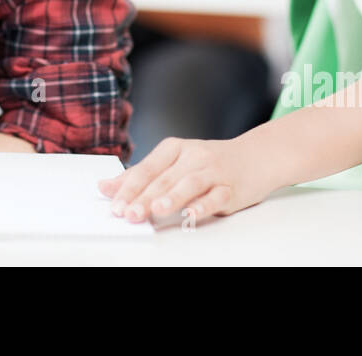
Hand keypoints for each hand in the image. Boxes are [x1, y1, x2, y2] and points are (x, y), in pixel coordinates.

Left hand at [96, 135, 274, 227]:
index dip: (129, 187)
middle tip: (128, 213)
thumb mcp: (173, 163)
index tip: (114, 204)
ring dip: (172, 197)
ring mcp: (213, 171)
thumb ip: (141, 176)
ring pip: (189, 184)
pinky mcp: (231, 187)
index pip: (147, 168)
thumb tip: (106, 187)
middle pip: (164, 178)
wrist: (255, 156)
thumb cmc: (209, 162)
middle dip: (144, 197)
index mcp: (174, 148)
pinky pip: (216, 196)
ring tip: (156, 209)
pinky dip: (204, 205)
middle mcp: (193, 156)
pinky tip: (192, 214)